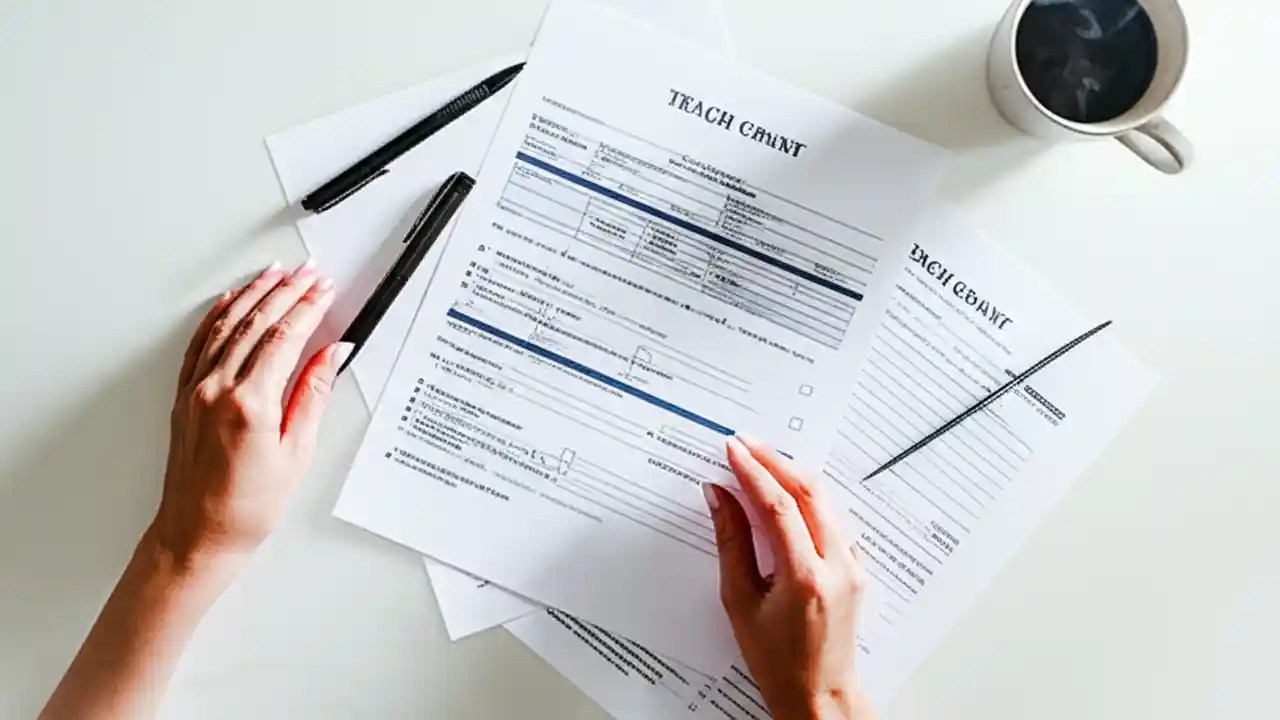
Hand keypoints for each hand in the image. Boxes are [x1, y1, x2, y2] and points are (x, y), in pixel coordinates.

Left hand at [152, 260, 349, 566]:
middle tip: (309, 274)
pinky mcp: (184, 397)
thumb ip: (312, 396)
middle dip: (286, 292)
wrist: (197, 534)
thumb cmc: (245, 507)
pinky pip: (200, 344)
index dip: (309, 308)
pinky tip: (230, 302)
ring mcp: (196, 391)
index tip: (325, 291)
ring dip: (253, 295)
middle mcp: (217, 390)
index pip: (285, 338)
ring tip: (275, 274)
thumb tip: (330, 356)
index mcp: (250, 404)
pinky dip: (217, 317)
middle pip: (256, 323)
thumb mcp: (296, 453)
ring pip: (227, 326)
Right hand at [704, 436, 872, 719]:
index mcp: (805, 577)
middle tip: (746, 443)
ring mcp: (852, 565)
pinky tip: (786, 492)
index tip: (732, 449)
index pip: (777, 506)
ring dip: (792, 476)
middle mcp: (837, 566)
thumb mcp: (740, 601)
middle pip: (809, 492)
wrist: (819, 693)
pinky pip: (833, 519)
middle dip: (775, 461)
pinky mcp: (856, 567)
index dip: (753, 472)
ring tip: (761, 459)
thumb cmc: (775, 659)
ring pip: (825, 502)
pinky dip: (808, 499)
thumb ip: (731, 543)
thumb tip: (718, 495)